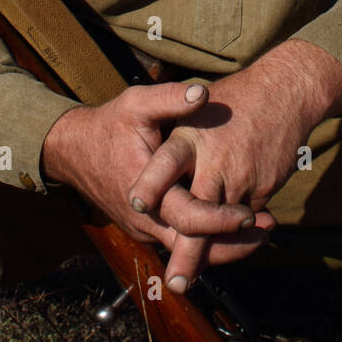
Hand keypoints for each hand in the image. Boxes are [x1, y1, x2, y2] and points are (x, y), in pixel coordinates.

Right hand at [41, 81, 272, 263]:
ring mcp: (145, 228)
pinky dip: (208, 238)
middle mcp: (145, 220)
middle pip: (195, 248)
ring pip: (189, 249)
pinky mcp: (148, 227)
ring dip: (225, 244)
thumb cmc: (108, 125)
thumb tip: (203, 93)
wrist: (72, 150)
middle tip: (269, 228)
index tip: (251, 213)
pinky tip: (235, 227)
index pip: (189, 220)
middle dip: (234, 243)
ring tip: (263, 231)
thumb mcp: (136, 104)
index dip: (221, 220)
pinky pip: (181, 241)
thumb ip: (170, 99)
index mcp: (145, 194)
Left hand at [128, 39, 341, 291]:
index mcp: (190, 138)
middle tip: (176, 282)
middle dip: (188, 252)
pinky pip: (244, 217)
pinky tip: (225, 233)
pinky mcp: (264, 188)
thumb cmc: (234, 98)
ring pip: (224, 225)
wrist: (286, 92)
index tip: (136, 203)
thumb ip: (172, 138)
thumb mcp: (194, 105)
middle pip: (199, 214)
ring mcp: (243, 179)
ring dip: (212, 247)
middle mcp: (216, 162)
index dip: (152, 183)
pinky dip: (232, 228)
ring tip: (189, 276)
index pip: (166, 163)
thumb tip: (146, 165)